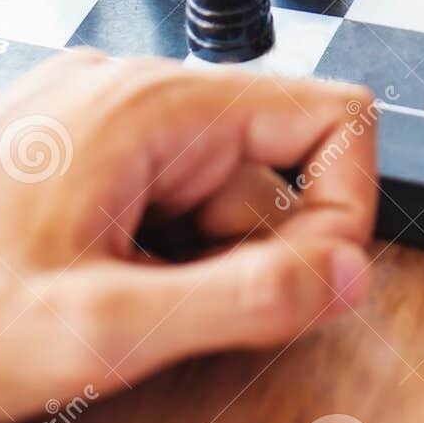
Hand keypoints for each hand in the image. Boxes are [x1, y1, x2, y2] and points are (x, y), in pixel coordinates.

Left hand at [0, 50, 376, 422]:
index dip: (342, 210)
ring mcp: (100, 115)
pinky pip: (164, 190)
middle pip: (275, 160)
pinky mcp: (76, 146)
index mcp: (155, 106)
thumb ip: (241, 301)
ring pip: (218, 183)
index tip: (307, 286)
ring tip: (120, 311)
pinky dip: (157, 251)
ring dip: (199, 261)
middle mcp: (133, 90)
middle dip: (256, 252)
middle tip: (179, 319)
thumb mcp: (101, 331)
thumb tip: (347, 274)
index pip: (332, 117)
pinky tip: (97, 292)